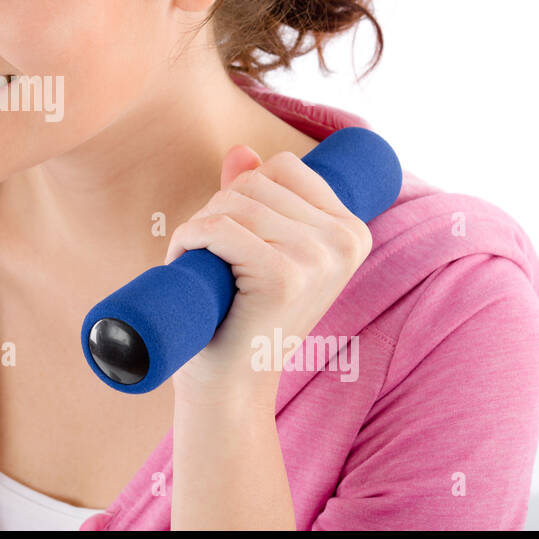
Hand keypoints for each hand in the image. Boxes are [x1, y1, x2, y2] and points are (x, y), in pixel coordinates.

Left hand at [167, 143, 372, 403]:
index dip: (242, 192)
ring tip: (199, 265)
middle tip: (210, 258)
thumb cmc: (240, 317)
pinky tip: (185, 262)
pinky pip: (219, 227)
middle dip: (216, 210)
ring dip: (197, 227)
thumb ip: (258, 198)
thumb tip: (241, 151)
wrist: (229, 386)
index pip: (284, 167)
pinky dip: (188, 239)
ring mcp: (318, 258)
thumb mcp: (258, 250)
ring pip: (234, 202)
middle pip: (255, 182)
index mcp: (352, 230)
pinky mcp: (284, 275)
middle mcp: (345, 240)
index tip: (234, 239)